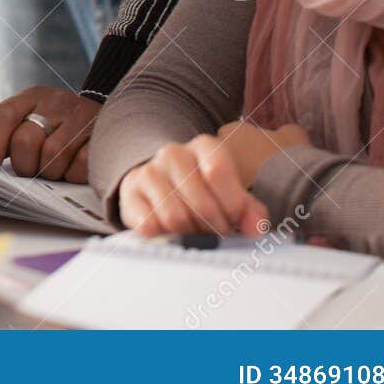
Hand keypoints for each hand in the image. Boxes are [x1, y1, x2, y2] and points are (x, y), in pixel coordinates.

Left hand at [0, 86, 99, 180]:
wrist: (104, 113)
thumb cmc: (55, 126)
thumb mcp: (30, 118)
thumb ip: (3, 136)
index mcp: (31, 97)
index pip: (2, 116)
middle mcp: (55, 102)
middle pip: (25, 141)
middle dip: (24, 165)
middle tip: (31, 170)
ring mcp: (80, 116)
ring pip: (52, 156)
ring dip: (49, 172)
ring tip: (52, 170)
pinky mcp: (102, 134)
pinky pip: (80, 165)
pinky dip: (73, 174)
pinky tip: (73, 168)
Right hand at [117, 121, 307, 236]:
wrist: (158, 185)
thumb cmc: (202, 191)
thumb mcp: (230, 194)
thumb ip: (250, 210)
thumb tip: (255, 229)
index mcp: (203, 146)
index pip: (218, 171)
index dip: (231, 204)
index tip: (235, 220)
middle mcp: (173, 153)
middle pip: (199, 202)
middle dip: (214, 227)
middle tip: (218, 235)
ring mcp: (148, 172)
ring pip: (174, 217)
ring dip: (190, 235)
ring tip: (197, 235)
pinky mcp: (129, 194)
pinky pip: (148, 225)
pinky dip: (163, 237)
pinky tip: (171, 234)